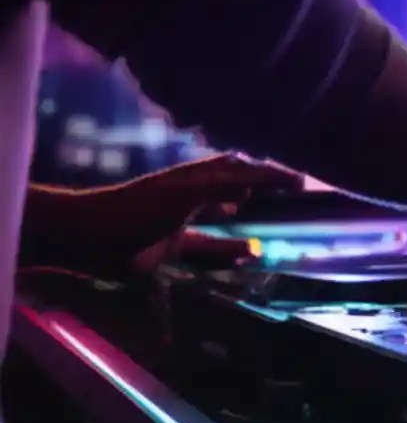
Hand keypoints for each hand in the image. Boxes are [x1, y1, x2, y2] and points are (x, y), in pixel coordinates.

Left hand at [25, 153, 301, 278]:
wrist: (88, 238)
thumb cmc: (135, 210)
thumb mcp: (185, 192)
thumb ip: (223, 184)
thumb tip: (263, 180)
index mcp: (195, 177)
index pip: (240, 168)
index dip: (269, 173)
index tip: (301, 183)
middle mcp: (191, 194)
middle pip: (233, 184)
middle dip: (260, 188)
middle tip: (291, 196)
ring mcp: (181, 220)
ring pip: (222, 215)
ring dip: (248, 218)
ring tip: (276, 224)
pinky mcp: (171, 246)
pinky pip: (208, 246)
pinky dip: (230, 248)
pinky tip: (250, 254)